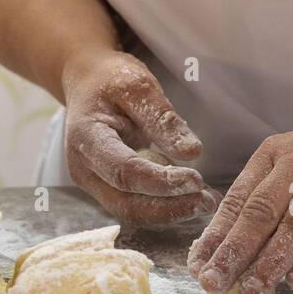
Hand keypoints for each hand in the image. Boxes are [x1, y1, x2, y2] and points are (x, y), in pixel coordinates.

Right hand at [62, 46, 220, 226]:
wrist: (88, 83)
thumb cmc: (112, 81)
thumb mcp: (139, 86)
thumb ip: (163, 119)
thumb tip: (193, 152)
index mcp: (86, 138)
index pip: (124, 170)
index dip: (161, 181)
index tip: (197, 180)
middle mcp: (83, 169)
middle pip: (126, 203)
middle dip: (170, 207)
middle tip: (209, 201)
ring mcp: (93, 184)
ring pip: (132, 212)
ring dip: (171, 212)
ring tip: (207, 201)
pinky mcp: (107, 190)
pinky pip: (136, 207)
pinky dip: (165, 207)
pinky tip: (192, 199)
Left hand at [187, 119, 292, 293]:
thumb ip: (265, 208)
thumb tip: (222, 257)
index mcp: (274, 153)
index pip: (238, 199)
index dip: (216, 236)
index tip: (198, 268)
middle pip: (261, 210)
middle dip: (235, 251)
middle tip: (215, 282)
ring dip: (272, 260)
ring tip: (253, 289)